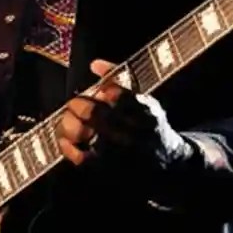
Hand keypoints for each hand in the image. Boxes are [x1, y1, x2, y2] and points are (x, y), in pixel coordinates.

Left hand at [57, 59, 195, 173]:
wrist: (166, 159)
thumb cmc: (149, 123)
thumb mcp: (143, 99)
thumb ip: (119, 80)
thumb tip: (95, 64)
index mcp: (143, 111)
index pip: (117, 96)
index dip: (101, 91)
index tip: (95, 91)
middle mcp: (132, 132)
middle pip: (96, 114)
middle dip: (78, 105)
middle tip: (73, 104)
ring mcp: (119, 151)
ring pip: (85, 134)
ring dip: (69, 123)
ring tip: (68, 119)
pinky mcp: (108, 167)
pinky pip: (80, 156)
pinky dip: (67, 145)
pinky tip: (66, 139)